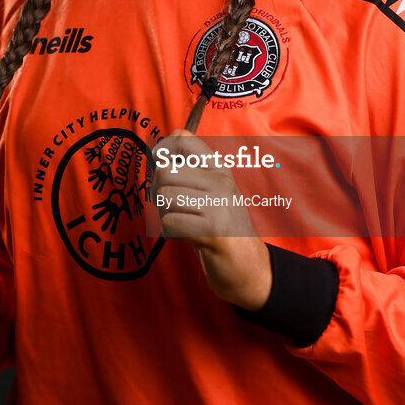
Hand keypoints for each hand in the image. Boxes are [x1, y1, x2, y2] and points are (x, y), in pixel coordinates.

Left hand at [151, 130, 271, 310]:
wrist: (247, 264)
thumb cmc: (220, 226)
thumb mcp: (211, 191)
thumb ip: (191, 170)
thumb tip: (162, 146)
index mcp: (219, 168)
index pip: (184, 139)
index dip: (163, 148)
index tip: (160, 160)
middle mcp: (220, 182)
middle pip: (165, 171)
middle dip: (157, 190)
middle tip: (167, 204)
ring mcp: (218, 205)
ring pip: (165, 197)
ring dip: (164, 213)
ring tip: (180, 220)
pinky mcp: (212, 230)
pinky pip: (169, 223)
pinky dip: (170, 233)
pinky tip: (186, 236)